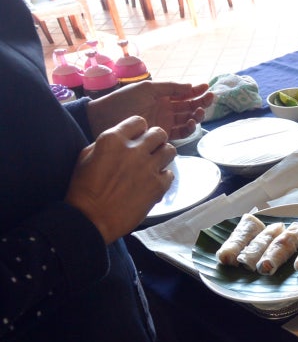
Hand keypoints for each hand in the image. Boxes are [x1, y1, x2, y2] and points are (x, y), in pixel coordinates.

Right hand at [65, 116, 175, 243]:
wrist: (91, 219)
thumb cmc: (83, 190)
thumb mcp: (86, 157)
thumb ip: (106, 144)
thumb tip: (122, 140)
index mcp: (113, 139)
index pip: (139, 122)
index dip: (140, 131)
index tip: (138, 139)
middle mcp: (133, 150)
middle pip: (159, 133)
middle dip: (156, 141)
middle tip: (151, 151)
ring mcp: (148, 167)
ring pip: (170, 150)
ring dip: (163, 157)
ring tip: (155, 165)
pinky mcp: (158, 185)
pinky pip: (171, 173)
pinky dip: (164, 178)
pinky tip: (154, 183)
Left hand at [86, 81, 213, 140]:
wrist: (105, 118)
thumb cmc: (124, 100)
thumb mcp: (148, 88)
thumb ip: (170, 88)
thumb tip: (190, 87)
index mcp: (162, 96)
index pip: (184, 94)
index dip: (196, 91)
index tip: (206, 88)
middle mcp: (166, 110)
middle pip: (189, 107)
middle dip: (201, 102)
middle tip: (210, 99)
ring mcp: (165, 123)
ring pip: (188, 120)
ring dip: (197, 115)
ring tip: (200, 111)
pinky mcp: (162, 136)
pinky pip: (181, 133)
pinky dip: (189, 129)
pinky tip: (191, 123)